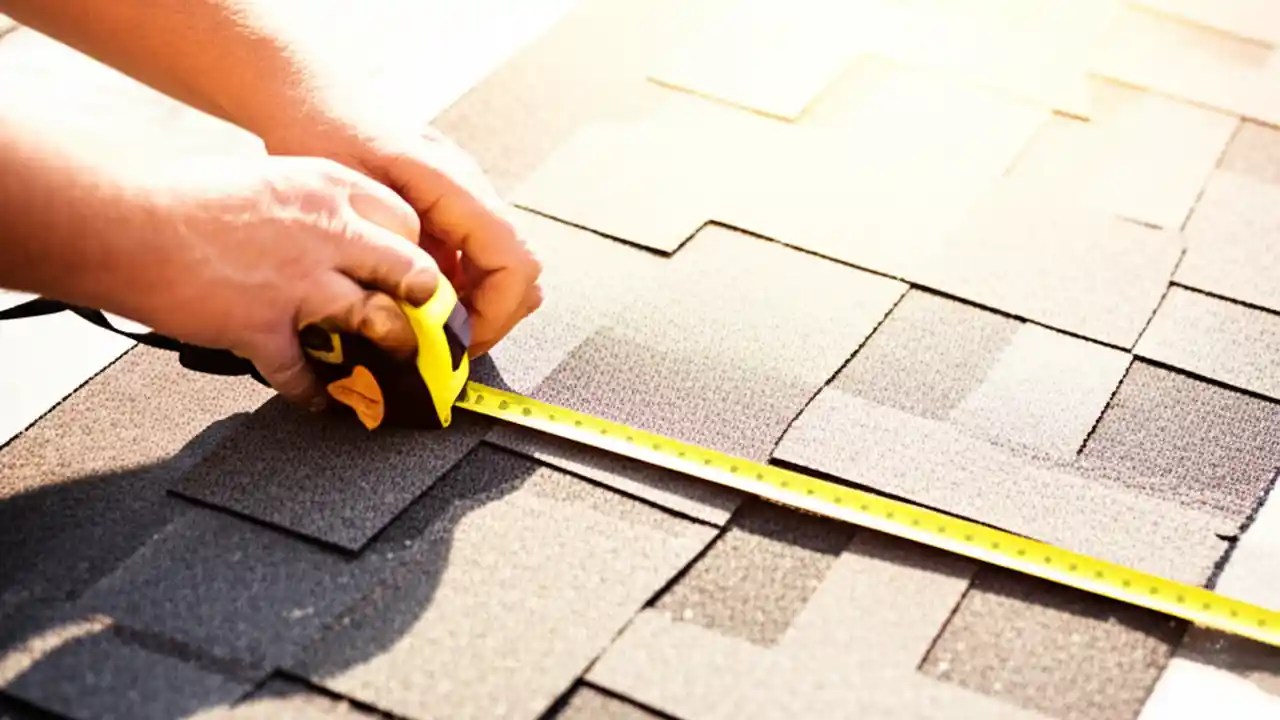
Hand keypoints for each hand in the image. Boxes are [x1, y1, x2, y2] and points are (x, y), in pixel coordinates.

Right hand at [123, 154, 440, 409]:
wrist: (122, 223)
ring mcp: (299, 281)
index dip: (417, 253)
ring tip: (388, 365)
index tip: (417, 276)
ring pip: (378, 322)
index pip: (406, 222)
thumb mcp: (271, 181)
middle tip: (429, 327)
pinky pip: (305, 373)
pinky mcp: (264, 325)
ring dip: (388, 350)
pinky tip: (317, 400)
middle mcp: (326, 232)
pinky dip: (314, 394)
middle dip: (426, 305)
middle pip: (413, 272)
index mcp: (328, 188)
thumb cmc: (186, 200)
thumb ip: (315, 209)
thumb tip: (345, 236)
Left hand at [261, 120, 542, 356]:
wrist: (310, 97)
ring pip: (505, 267)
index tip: (458, 343)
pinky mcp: (453, 206)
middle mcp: (472, 188)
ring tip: (429, 326)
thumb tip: (423, 311)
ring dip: (477, 305)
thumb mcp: (347, 196)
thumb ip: (393, 250)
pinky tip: (417, 297)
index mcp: (454, 185)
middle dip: (492, 317)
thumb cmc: (319, 135)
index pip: (514, 262)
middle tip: (445, 346)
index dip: (496, 313)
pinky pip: (478, 256)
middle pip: (522, 271)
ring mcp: (466, 197)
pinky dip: (460, 288)